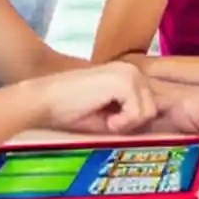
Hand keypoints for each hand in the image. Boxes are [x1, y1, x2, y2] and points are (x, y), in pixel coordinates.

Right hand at [35, 62, 157, 133]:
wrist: (42, 100)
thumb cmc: (71, 111)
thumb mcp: (108, 115)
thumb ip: (132, 115)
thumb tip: (156, 127)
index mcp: (130, 76)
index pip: (150, 105)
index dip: (135, 123)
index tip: (114, 125)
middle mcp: (134, 71)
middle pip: (153, 110)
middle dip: (132, 124)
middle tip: (107, 123)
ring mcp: (131, 73)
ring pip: (149, 112)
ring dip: (127, 124)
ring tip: (105, 120)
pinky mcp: (125, 81)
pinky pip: (138, 112)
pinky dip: (122, 123)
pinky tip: (105, 119)